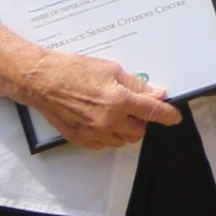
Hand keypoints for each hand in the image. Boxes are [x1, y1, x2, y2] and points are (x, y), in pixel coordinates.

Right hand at [20, 50, 181, 148]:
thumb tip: (156, 94)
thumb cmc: (73, 70)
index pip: (153, 113)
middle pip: (139, 132)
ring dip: (126, 130)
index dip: (168, 116)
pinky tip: (102, 121)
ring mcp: (92, 133)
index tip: (175, 117)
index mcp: (118, 101)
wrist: (40, 81)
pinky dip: (109, 136)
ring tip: (117, 113)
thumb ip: (136, 85)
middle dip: (142, 121)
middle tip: (136, 108)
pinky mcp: (79, 139)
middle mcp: (107, 121)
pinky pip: (104, 145)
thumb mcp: (111, 70)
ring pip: (122, 141)